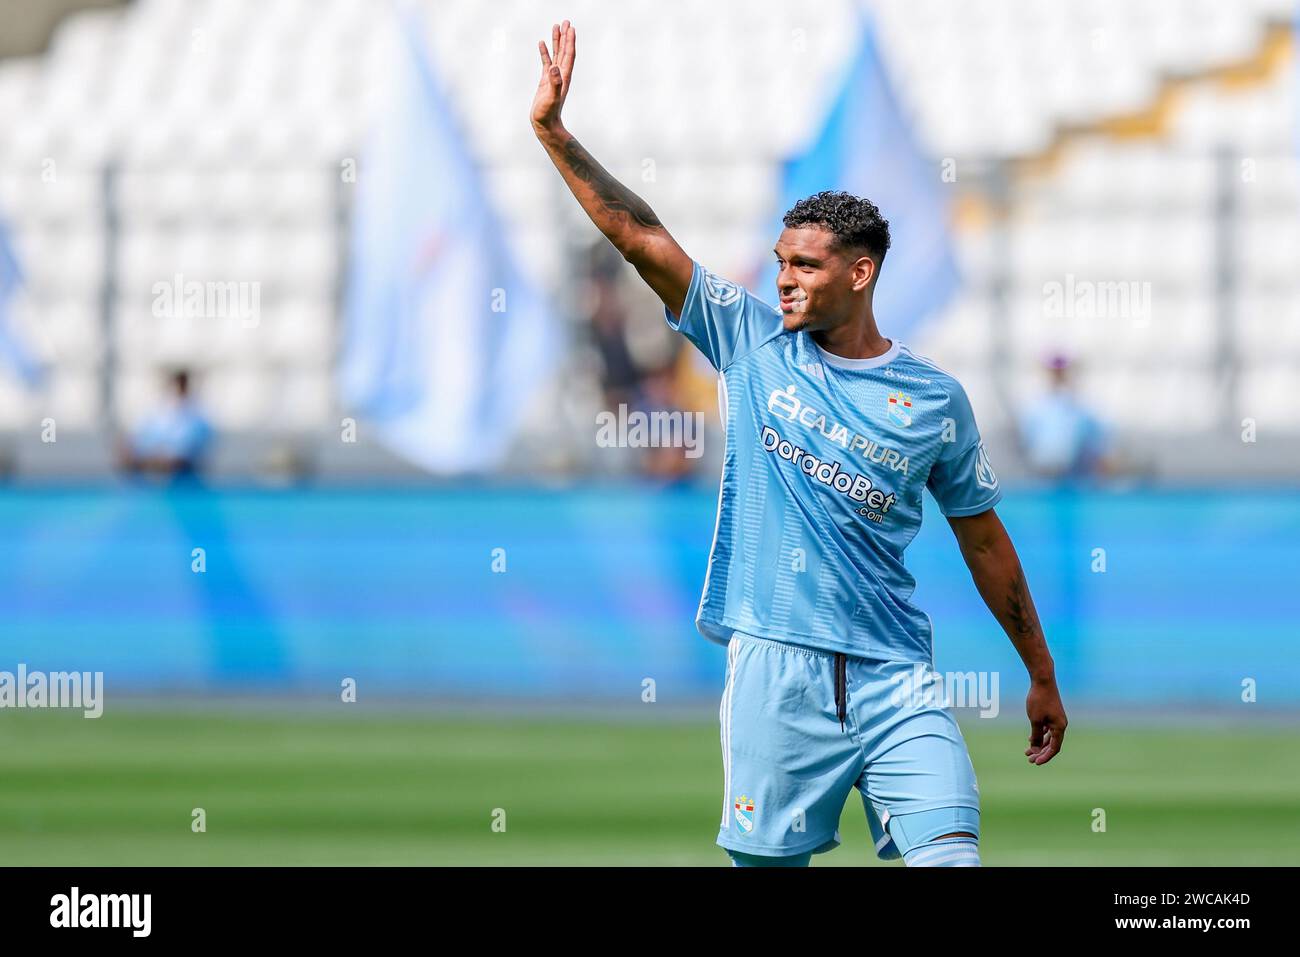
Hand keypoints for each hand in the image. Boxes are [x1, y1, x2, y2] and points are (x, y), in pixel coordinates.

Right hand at [531, 20, 574, 134]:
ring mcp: (553, 77)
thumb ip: (554, 83)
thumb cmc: (548, 114)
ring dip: (556, 41)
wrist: (545, 125)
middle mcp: (560, 75)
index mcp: (564, 77)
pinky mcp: (545, 81)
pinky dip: (545, 52)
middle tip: (565, 22)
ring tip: (555, 27)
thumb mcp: (551, 98)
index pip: (568, 55)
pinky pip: (546, 62)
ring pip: (556, 54)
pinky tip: (542, 43)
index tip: (570, 28)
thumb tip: (554, 68)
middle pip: (564, 51)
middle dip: (565, 36)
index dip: (570, 41)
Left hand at [1024, 679, 1066, 764]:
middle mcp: (1061, 725)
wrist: (1043, 681)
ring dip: (1039, 745)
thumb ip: (1036, 735)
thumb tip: (1035, 748)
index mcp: (1060, 727)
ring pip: (1049, 737)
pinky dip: (1040, 736)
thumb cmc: (1039, 700)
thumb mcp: (1035, 720)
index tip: (1035, 763)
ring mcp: (1057, 719)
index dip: (1045, 757)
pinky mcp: (1052, 714)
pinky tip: (1031, 739)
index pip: (1054, 748)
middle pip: (1052, 744)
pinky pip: (1047, 729)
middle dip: (1041, 753)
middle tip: (1029, 759)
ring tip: (1028, 752)